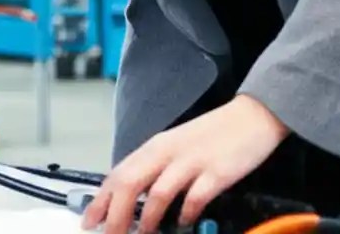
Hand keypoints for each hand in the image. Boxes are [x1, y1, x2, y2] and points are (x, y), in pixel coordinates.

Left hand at [83, 95, 288, 233]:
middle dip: (115, 215)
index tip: (88, 221)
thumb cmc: (212, 135)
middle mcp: (167, 152)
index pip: (118, 175)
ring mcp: (192, 162)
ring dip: (147, 219)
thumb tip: (132, 199)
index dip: (100, 200)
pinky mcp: (217, 172)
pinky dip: (185, 213)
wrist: (251, 117)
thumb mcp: (175, 147)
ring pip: (158, 193)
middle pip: (131, 184)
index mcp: (154, 147)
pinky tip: (183, 223)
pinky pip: (195, 197)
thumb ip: (154, 169)